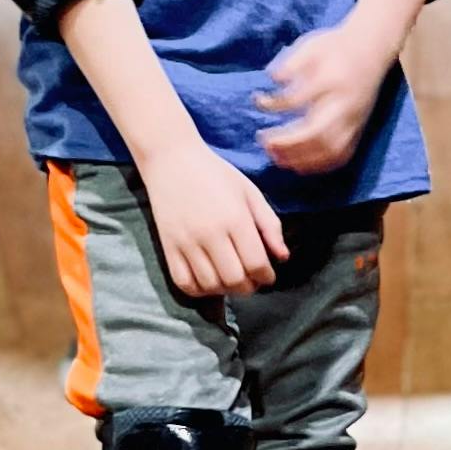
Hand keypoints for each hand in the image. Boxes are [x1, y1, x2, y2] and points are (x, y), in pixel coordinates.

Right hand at [142, 143, 289, 297]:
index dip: (266, 276)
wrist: (172, 159)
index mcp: (235, 218)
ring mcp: (186, 243)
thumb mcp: (250, 192)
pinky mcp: (168, 247)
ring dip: (225, 289)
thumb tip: (283, 257)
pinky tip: (209, 280)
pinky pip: (184, 283)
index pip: (256, 264)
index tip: (267, 274)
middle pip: (235, 280)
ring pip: (210, 285)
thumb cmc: (215, 174)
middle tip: (251, 278)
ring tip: (231, 278)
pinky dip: (199, 289)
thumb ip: (269, 225)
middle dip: (249, 286)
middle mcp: (210, 234)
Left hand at [255, 18, 389, 173]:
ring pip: (329, 149)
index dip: (275, 104)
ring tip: (276, 156)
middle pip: (316, 132)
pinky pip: (341, 156)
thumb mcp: (311, 45)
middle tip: (263, 140)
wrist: (373, 48)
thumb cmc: (336, 46)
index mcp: (332, 80)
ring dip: (301, 158)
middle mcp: (344, 104)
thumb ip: (291, 63)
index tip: (258, 99)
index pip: (299, 99)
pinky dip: (319, 165)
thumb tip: (272, 79)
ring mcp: (354, 119)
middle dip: (287, 142)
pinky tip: (299, 165)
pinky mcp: (358, 129)